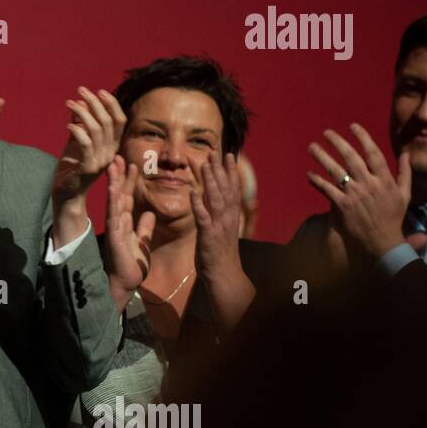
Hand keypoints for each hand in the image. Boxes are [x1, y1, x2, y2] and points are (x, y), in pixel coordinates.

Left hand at [52, 87, 125, 246]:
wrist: (66, 194)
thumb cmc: (71, 168)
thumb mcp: (75, 142)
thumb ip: (79, 124)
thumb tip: (78, 103)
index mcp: (111, 146)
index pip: (120, 120)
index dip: (111, 104)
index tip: (98, 91)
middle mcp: (110, 153)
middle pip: (109, 121)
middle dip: (95, 102)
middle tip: (80, 91)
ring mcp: (101, 161)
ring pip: (97, 130)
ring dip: (83, 113)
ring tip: (70, 103)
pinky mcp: (89, 168)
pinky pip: (86, 144)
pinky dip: (78, 131)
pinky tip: (68, 125)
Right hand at [104, 156, 154, 312]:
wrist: (126, 282)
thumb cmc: (133, 264)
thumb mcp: (143, 241)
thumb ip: (144, 227)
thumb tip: (149, 213)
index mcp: (125, 221)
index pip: (127, 195)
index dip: (129, 180)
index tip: (131, 162)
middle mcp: (118, 220)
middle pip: (118, 193)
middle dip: (118, 174)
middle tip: (117, 154)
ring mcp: (114, 226)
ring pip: (114, 199)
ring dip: (113, 181)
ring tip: (112, 164)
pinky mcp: (114, 235)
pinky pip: (113, 215)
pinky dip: (113, 201)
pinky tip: (113, 188)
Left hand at [191, 153, 243, 281]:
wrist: (224, 275)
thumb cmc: (221, 253)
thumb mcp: (223, 229)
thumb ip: (220, 212)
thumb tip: (216, 197)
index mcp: (232, 216)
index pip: (233, 188)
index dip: (230, 171)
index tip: (228, 155)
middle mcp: (228, 218)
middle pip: (225, 189)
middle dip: (220, 170)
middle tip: (215, 152)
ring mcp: (219, 226)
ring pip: (215, 199)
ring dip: (210, 181)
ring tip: (205, 164)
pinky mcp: (208, 236)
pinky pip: (202, 218)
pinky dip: (198, 204)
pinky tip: (193, 192)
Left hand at [306, 123, 410, 260]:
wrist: (382, 239)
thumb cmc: (393, 215)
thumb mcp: (404, 193)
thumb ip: (405, 172)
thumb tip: (406, 153)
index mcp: (384, 179)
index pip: (373, 153)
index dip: (363, 138)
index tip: (353, 126)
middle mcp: (369, 184)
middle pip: (351, 158)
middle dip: (338, 142)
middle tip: (327, 132)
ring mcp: (355, 194)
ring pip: (336, 171)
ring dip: (322, 157)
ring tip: (311, 147)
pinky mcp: (343, 206)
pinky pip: (327, 190)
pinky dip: (317, 181)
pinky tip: (309, 173)